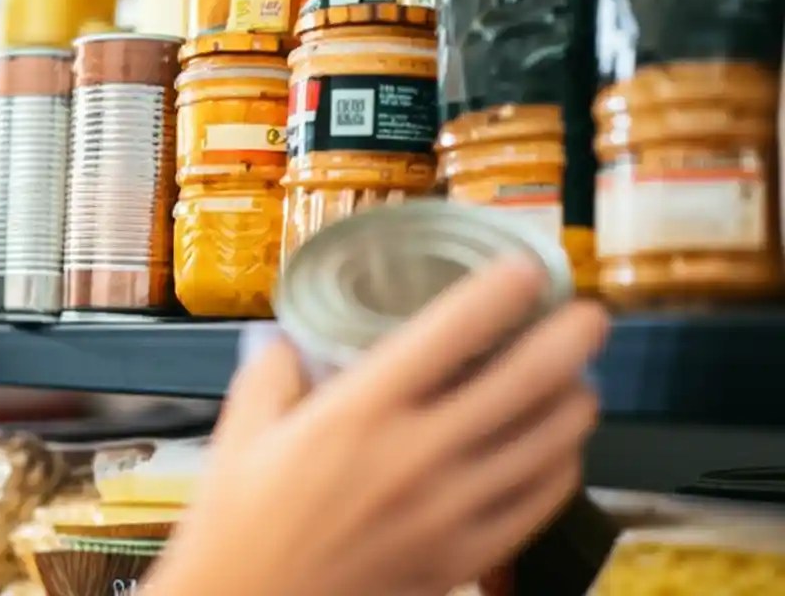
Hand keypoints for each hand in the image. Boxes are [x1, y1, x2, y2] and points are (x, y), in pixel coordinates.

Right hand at [148, 258, 606, 595]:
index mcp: (359, 410)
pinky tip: (557, 452)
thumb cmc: (237, 522)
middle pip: (526, 380)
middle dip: (571, 338)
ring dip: (576, 402)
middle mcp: (417, 453)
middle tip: (590, 316)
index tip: (525, 269)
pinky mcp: (463, 558)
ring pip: (548, 443)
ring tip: (580, 382)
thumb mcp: (240, 430)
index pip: (450, 331)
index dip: (500, 290)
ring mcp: (449, 511)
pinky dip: (562, 469)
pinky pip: (539, 505)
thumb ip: (274, 372)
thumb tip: (294, 341)